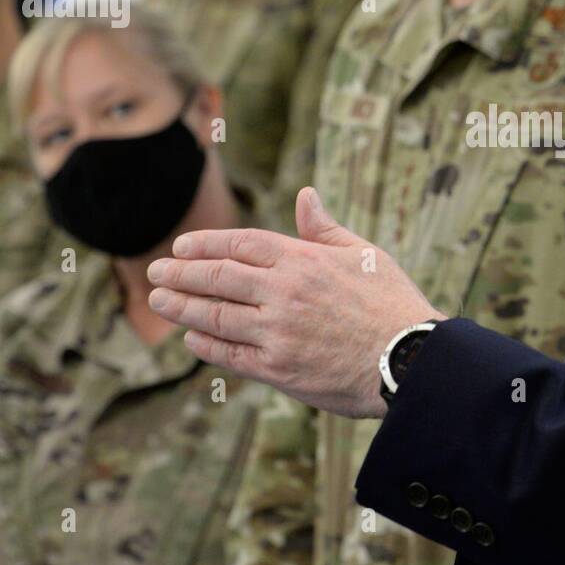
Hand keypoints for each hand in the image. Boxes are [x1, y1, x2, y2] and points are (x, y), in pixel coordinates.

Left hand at [146, 187, 445, 416]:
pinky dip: (206, 345)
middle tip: (156, 271)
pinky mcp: (278, 369)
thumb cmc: (392, 304)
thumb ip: (324, 229)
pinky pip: (230, 355)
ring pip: (215, 316)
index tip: (181, 246)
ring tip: (160, 300)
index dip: (205, 244)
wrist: (409, 359)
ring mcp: (277, 332)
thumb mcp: (364, 255)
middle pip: (218, 277)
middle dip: (181, 273)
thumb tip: (305, 196)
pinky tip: (191, 338)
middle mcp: (283, 292)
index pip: (240, 244)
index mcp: (303, 260)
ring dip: (183, 307)